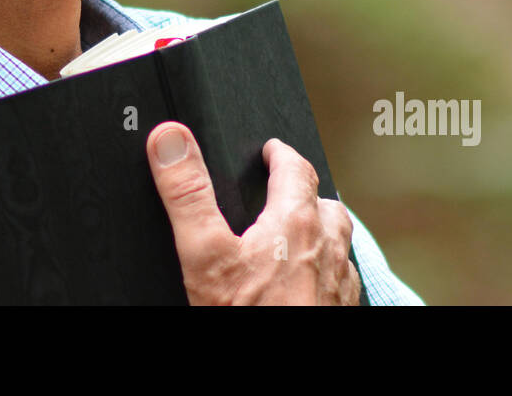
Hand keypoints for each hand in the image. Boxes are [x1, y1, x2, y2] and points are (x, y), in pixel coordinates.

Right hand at [146, 121, 360, 304]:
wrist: (282, 381)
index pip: (296, 168)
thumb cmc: (250, 318)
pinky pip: (341, 281)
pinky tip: (310, 285)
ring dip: (322, 231)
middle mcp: (327, 249)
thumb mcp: (205, 253)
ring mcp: (339, 285)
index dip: (280, 154)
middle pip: (325, 205)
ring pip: (339, 243)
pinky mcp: (341, 314)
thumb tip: (170, 139)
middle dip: (305, 193)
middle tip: (284, 190)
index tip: (270, 150)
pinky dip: (327, 272)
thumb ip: (187, 194)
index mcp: (296, 222)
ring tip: (301, 233)